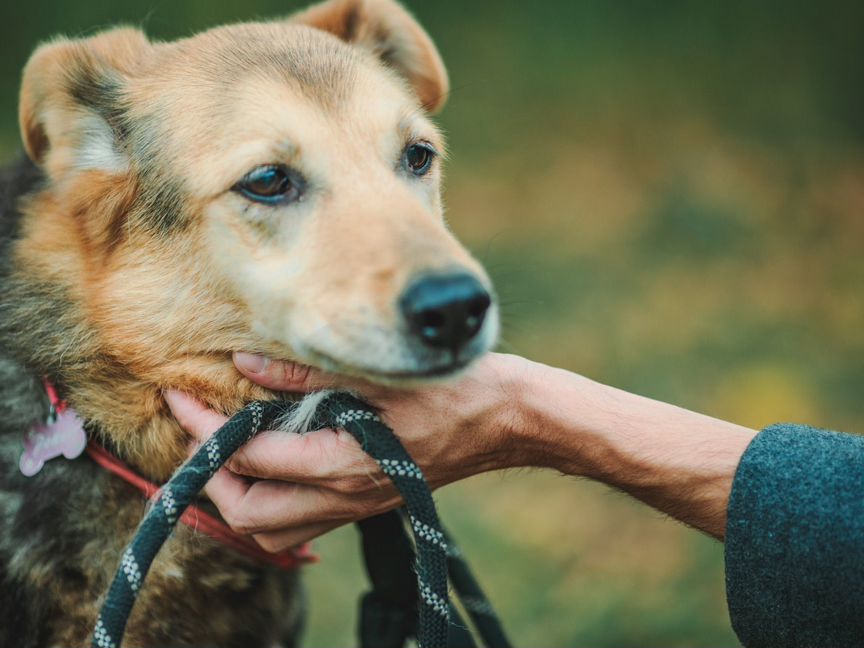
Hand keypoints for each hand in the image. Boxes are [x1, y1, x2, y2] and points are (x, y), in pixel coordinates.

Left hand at [165, 352, 528, 551]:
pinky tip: (270, 463)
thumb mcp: (378, 373)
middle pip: (246, 512)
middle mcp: (343, 496)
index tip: (179, 396)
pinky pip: (299, 524)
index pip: (248, 457)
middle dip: (207, 474)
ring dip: (235, 497)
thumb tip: (244, 362)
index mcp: (342, 463)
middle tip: (194, 427)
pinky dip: (268, 503)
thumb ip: (306, 372)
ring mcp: (355, 506)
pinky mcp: (364, 502)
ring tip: (223, 450)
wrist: (505, 421)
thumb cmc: (452, 390)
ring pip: (269, 530)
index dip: (204, 428)